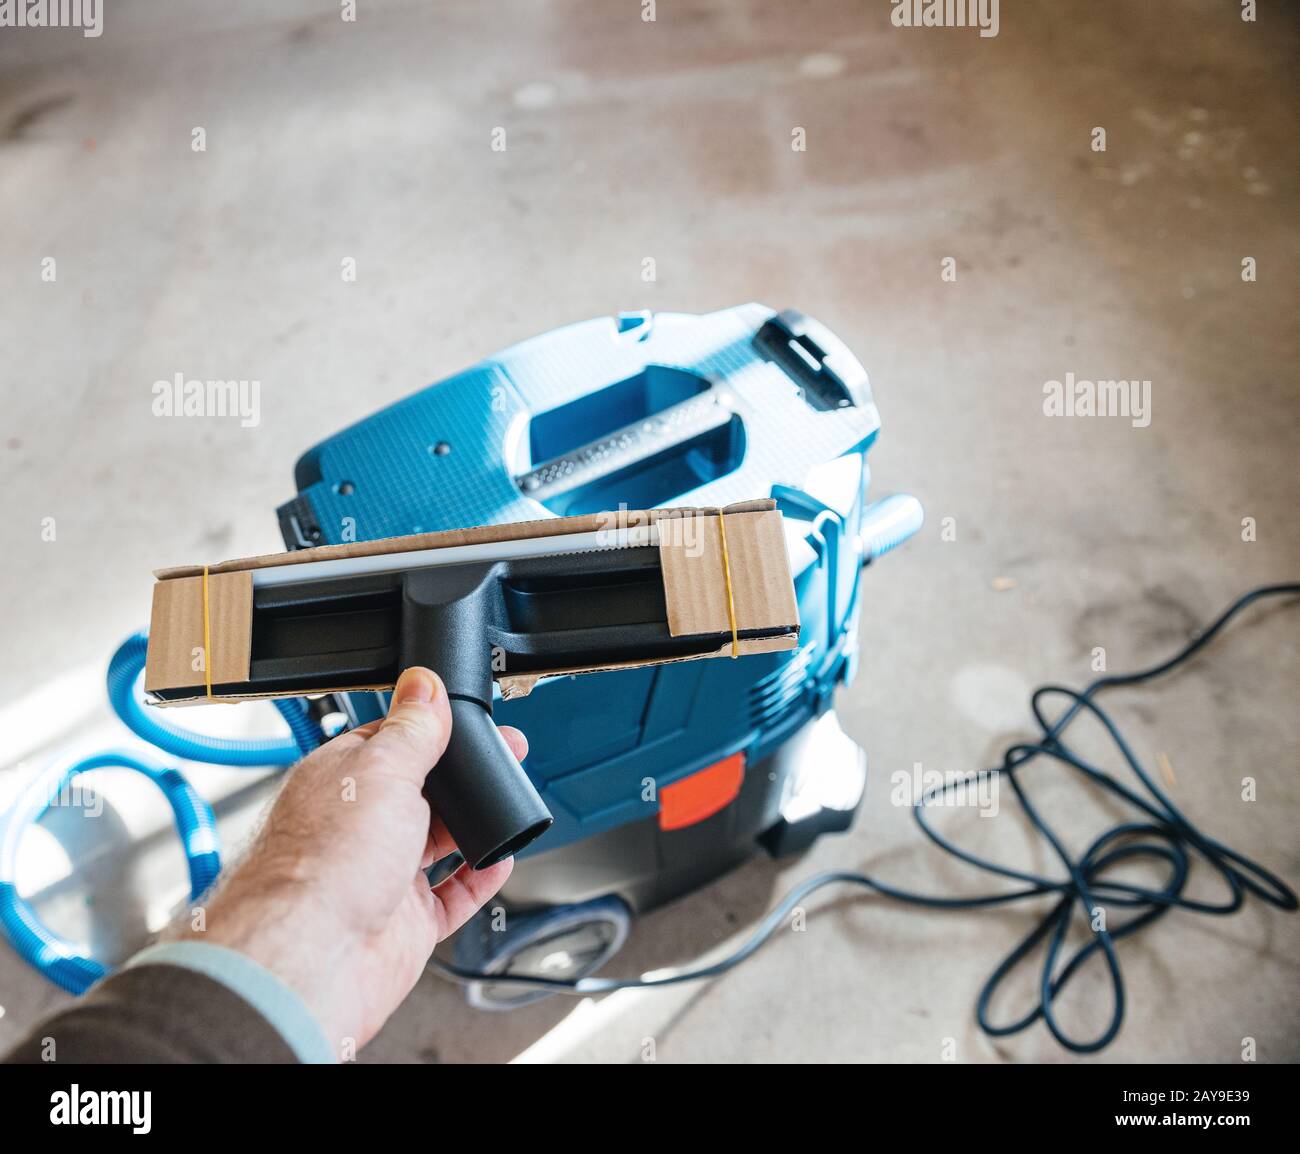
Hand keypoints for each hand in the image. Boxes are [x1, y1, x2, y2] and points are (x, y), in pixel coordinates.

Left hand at [181, 667, 521, 1054]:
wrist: (315, 956)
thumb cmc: (324, 863)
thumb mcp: (382, 769)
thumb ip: (412, 729)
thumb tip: (423, 683)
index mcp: (341, 781)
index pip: (390, 743)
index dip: (432, 730)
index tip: (470, 722)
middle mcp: (358, 828)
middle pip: (422, 793)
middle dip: (464, 778)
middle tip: (505, 758)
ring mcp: (382, 876)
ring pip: (439, 844)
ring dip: (475, 827)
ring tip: (508, 807)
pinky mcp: (405, 922)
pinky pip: (453, 896)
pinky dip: (481, 878)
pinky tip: (499, 860)